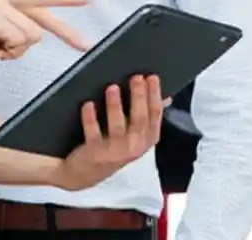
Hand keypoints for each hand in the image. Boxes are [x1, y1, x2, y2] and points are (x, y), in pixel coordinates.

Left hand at [51, 74, 166, 191]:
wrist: (85, 173)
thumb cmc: (113, 148)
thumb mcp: (135, 135)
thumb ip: (149, 116)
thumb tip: (166, 98)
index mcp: (147, 139)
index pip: (155, 114)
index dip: (154, 95)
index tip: (152, 77)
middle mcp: (134, 147)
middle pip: (139, 119)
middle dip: (139, 97)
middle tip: (136, 78)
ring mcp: (115, 152)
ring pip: (117, 126)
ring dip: (115, 106)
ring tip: (112, 88)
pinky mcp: (95, 153)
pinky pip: (93, 133)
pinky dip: (90, 119)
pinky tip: (88, 104)